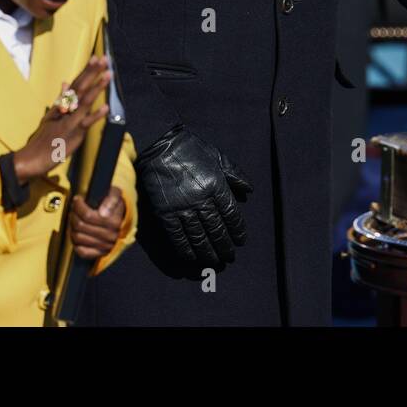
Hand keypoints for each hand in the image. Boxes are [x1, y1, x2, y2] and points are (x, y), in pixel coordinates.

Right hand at [13, 57, 111, 181]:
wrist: (31, 158)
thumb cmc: (43, 139)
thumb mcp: (50, 116)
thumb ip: (60, 100)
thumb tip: (65, 82)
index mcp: (61, 105)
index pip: (75, 84)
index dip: (86, 71)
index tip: (95, 58)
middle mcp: (65, 110)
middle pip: (80, 87)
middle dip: (92, 72)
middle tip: (103, 59)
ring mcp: (69, 121)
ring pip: (84, 101)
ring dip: (97, 87)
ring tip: (108, 74)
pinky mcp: (73, 134)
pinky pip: (85, 123)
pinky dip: (96, 115)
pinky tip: (106, 107)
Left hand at [69, 185, 126, 260]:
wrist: (125, 220)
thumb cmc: (118, 206)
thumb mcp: (117, 195)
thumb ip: (112, 199)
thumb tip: (103, 212)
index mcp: (114, 222)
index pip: (87, 215)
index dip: (78, 206)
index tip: (77, 199)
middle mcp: (110, 236)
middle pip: (80, 225)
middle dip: (74, 214)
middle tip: (74, 208)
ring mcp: (105, 246)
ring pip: (78, 237)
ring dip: (72, 227)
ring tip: (75, 218)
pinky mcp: (101, 253)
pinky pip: (82, 252)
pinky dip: (75, 243)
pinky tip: (77, 233)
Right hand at [136, 126, 251, 265]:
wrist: (158, 145)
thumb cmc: (189, 148)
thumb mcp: (217, 156)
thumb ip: (234, 174)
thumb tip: (248, 190)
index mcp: (215, 185)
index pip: (231, 214)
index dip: (237, 230)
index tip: (241, 241)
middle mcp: (201, 199)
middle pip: (217, 229)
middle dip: (225, 246)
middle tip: (229, 257)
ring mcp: (182, 207)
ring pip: (199, 236)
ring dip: (208, 252)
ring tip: (215, 262)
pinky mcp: (165, 212)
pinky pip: (178, 236)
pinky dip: (186, 249)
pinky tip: (192, 257)